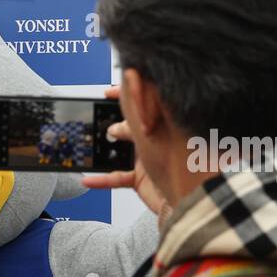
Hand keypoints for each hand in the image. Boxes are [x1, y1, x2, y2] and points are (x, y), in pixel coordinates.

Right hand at [81, 86, 169, 222]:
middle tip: (98, 122)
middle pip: (129, 126)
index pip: (142, 102)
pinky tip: (89, 179)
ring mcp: (147, 160)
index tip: (107, 93)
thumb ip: (137, 105)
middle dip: (112, 123)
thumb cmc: (180, 165)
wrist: (188, 201)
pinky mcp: (140, 180)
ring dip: (104, 150)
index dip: (124, 95)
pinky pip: (117, 177)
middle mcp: (155, 140)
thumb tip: (130, 75)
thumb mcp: (152, 130)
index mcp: (162, 122)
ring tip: (90, 149)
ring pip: (120, 151)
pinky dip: (102, 179)